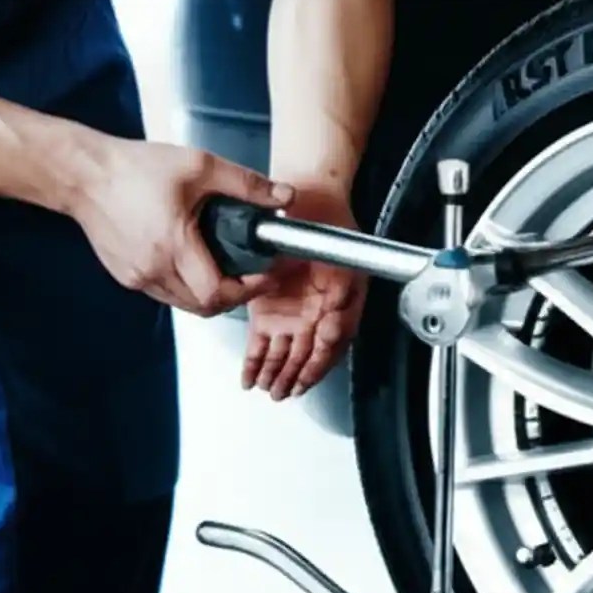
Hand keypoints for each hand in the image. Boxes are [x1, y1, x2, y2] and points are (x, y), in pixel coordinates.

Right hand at [67, 137, 292, 315]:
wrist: (83, 174)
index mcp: (173, 247)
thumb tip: (284, 197)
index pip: (218, 293)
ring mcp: (137, 278)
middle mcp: (153, 271)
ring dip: (212, 294)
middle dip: (236, 294)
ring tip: (231, 269)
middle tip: (255, 274)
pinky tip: (197, 263)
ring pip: (186, 304)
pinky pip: (167, 295)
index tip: (266, 274)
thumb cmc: (134, 168)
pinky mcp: (127, 277)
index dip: (249, 289)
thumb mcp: (199, 166)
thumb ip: (246, 184)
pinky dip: (188, 288)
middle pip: (205, 306)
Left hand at [241, 186, 367, 399]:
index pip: (331, 345)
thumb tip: (334, 325)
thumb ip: (343, 292)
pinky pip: (261, 344)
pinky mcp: (267, 312)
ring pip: (284, 355)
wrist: (305, 200)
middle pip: (306, 356)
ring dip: (276, 375)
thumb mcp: (343, 256)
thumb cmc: (329, 222)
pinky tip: (250, 378)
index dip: (319, 362)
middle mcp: (316, 314)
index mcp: (340, 306)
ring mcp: (291, 314)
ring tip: (269, 389)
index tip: (307, 373)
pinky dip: (254, 363)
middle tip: (284, 392)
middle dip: (294, 377)